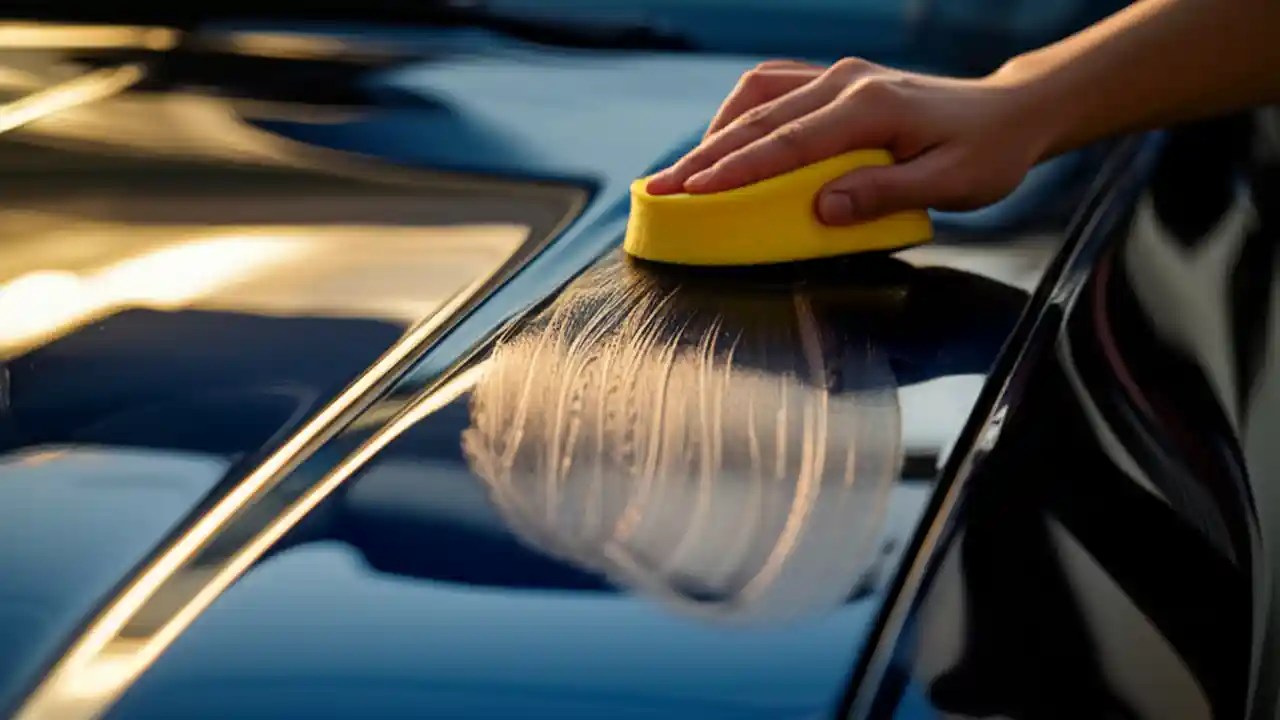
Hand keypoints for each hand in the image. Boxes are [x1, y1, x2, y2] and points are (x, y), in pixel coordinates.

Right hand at [645, 58, 1053, 224]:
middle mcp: (847, 81)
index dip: (736, 171)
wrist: (1009, 112)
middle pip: (758, 118)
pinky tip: (724, 141)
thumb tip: (822, 207)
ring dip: (715, 133)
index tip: (692, 193)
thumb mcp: (952, 183)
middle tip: (659, 189)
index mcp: (872, 106)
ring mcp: (840, 75)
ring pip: (758, 96)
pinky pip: (774, 88)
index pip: (788, 141)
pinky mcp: (838, 80)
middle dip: (703, 156)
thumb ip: (886, 194)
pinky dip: (740, 116)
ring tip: (685, 173)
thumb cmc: (987, 154)